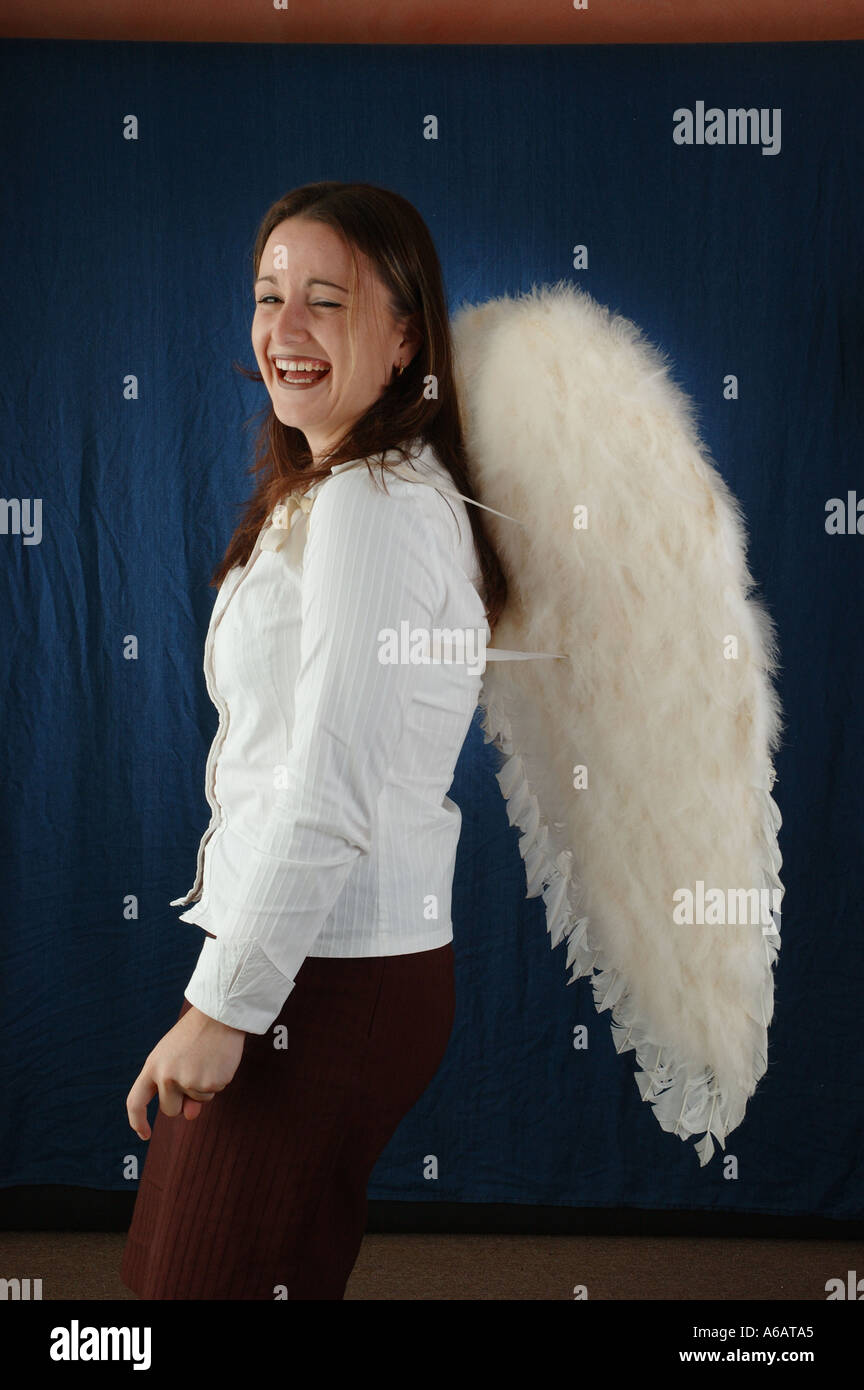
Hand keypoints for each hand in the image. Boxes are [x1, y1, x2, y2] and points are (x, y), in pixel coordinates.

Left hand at [126, 1004, 245, 1139]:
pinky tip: (217, 1060)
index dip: (137, 1121)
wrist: (218, 1015)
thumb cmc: (195, 1035)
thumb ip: (175, 1087)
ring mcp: (187, 1081)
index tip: (144, 1134)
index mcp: (152, 1066)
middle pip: (170, 1109)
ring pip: (196, 1102)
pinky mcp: (208, 1083)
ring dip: (202, 1087)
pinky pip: (213, 1093)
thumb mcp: (177, 1058)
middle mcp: (166, 1076)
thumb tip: (189, 1116)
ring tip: (206, 1058)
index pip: (135, 1101)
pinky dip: (217, 1080)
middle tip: (193, 1070)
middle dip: (181, 1100)